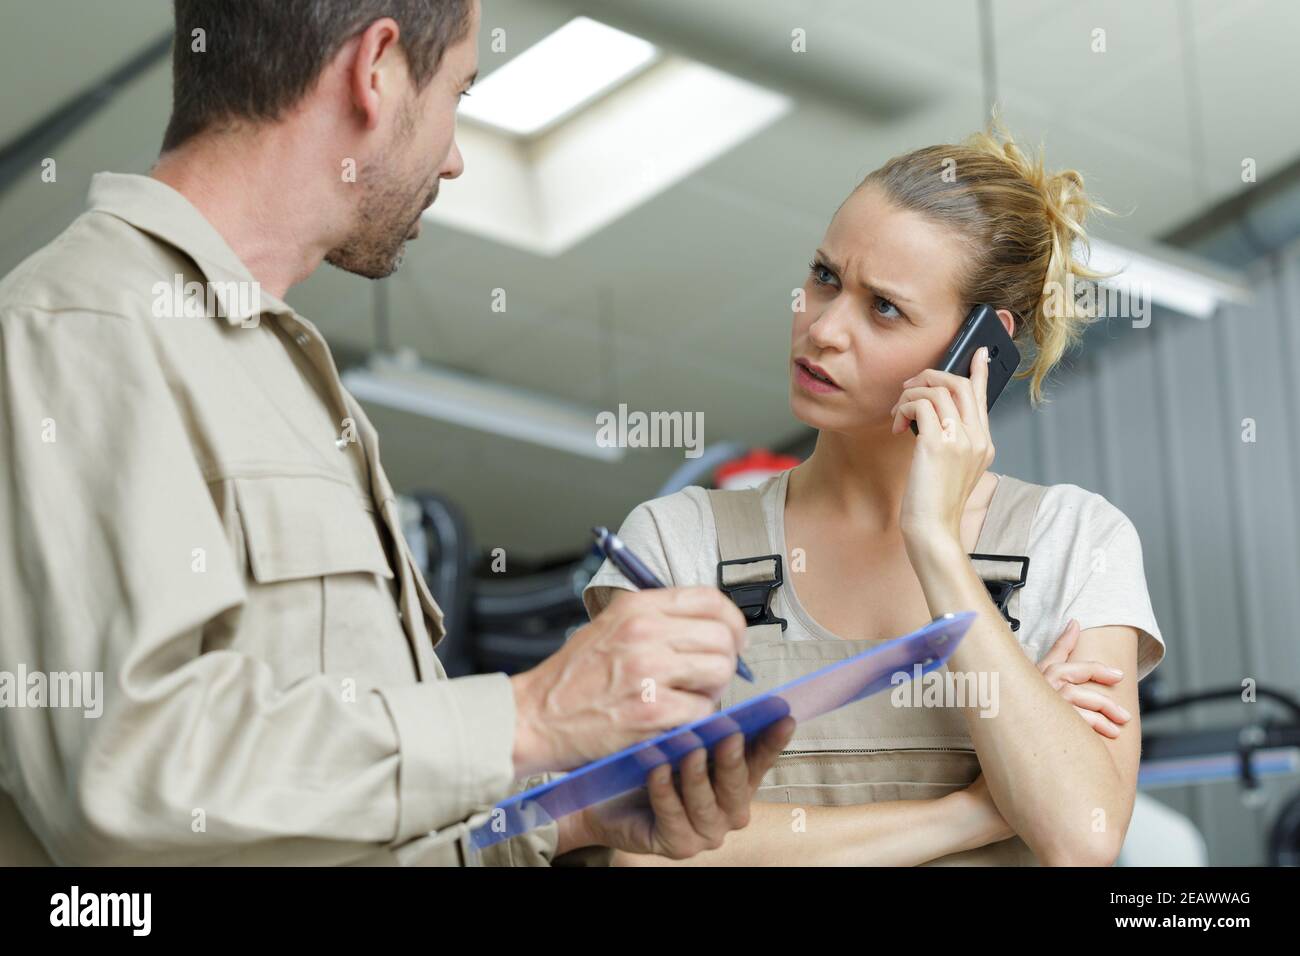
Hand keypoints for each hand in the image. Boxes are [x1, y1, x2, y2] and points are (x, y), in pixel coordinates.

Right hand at [509, 587, 747, 775]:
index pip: (709, 599)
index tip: (733, 636)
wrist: (536, 716)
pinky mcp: (652, 711)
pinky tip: (675, 717)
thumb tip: (708, 626)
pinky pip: (702, 709)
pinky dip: (696, 717)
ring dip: (713, 688)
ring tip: (691, 696)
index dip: (731, 619)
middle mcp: (645, 633)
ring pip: (719, 671)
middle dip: (726, 658)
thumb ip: (657, 620)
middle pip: (721, 636)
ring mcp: (649, 672)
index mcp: (637, 607)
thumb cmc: (572, 678)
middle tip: (713, 674)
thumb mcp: (609, 626)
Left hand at [572, 719, 795, 859]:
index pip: (761, 761)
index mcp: (738, 783)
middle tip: (728, 733)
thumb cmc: (653, 767)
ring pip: (705, 803)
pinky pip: (672, 816)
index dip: (773, 741)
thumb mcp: (683, 743)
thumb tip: (720, 701)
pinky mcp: (679, 845)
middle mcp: (730, 811)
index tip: (784, 717)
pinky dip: (664, 790)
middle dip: (732, 759)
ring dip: (696, 773)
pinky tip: (656, 768)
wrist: (608, 801)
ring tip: (687, 747)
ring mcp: (707, 832)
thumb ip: (706, 731)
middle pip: (737, 786)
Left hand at [891, 347, 994, 547]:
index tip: (979, 352)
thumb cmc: (935, 504)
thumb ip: (950, 440)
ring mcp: (961, 440)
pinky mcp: (938, 444)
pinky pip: (921, 405)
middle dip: (930, 377)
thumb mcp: (950, 468)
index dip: (979, 370)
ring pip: (938, 390)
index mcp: (983, 443)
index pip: (982, 397)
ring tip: (898, 413)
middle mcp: (977, 438)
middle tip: (909, 388)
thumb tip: (931, 415)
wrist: (933, 531)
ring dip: (911, 393)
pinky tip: (897, 425)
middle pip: (960, 384)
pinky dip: (904, 407)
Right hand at [958, 618, 1131, 844]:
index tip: (1076, 624)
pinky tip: (1106, 731)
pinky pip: (1074, 715)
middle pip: (1069, 671)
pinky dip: (1094, 720)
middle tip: (1118, 678)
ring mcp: (1034, 709)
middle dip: (1097, 672)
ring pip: (1078, 695)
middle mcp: (1026, 694)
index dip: (1063, 639)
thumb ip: (1034, 715)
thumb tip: (1051, 715)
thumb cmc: (1002, 766)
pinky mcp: (1041, 726)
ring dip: (1103, 707)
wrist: (986, 794)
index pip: (1046, 658)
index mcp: (1021, 690)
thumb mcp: (1017, 730)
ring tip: (1120, 722)